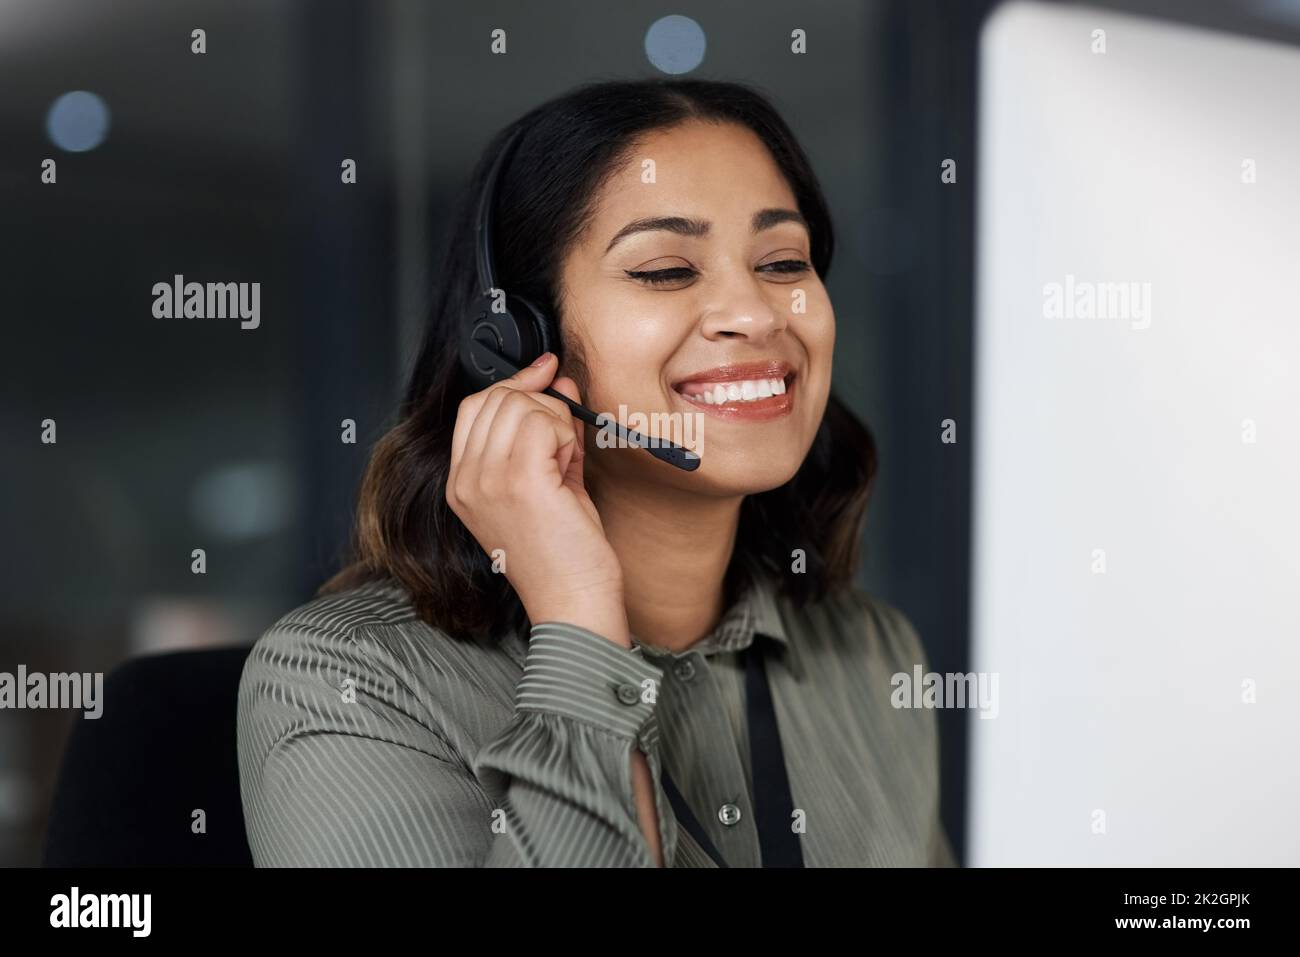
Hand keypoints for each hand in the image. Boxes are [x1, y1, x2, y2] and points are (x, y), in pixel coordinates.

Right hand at [446, 352, 628, 644]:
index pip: (474, 406)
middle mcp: (467, 480)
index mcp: (462, 484)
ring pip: (523, 405)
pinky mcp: (520, 481)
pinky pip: (544, 421)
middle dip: (542, 404)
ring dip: (557, 423)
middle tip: (565, 439)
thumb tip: (557, 381)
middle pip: (498, 398)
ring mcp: (489, 480)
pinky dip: (566, 436)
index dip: (513, 383)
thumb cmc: (564, 554)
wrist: (573, 601)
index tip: (546, 374)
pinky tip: (570, 468)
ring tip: (566, 465)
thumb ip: (547, 431)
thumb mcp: (547, 482)